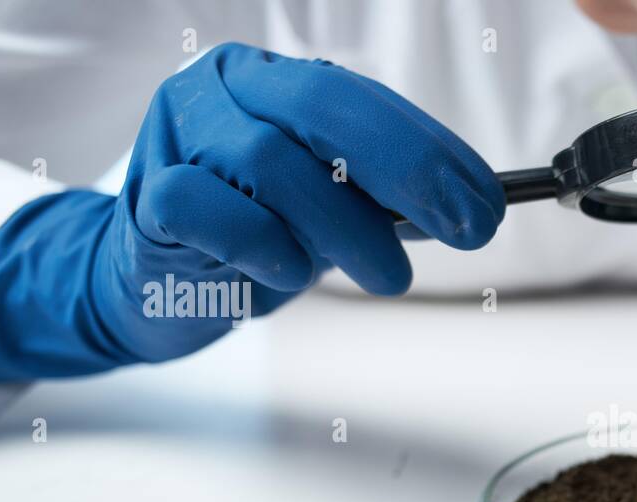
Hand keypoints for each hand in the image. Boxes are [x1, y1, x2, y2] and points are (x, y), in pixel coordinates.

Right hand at [0, 43, 502, 379]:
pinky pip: (205, 206)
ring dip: (344, 226)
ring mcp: (179, 135)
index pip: (365, 101)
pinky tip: (288, 272)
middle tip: (463, 232)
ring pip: (269, 162)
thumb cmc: (252, 240)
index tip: (486, 207)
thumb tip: (470, 208)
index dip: (434, 151)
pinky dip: (260, 243)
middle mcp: (226, 91)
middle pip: (320, 110)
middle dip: (407, 171)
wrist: (156, 284)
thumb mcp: (332, 213)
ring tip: (384, 275)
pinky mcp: (150, 195)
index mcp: (276, 83)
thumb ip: (386, 200)